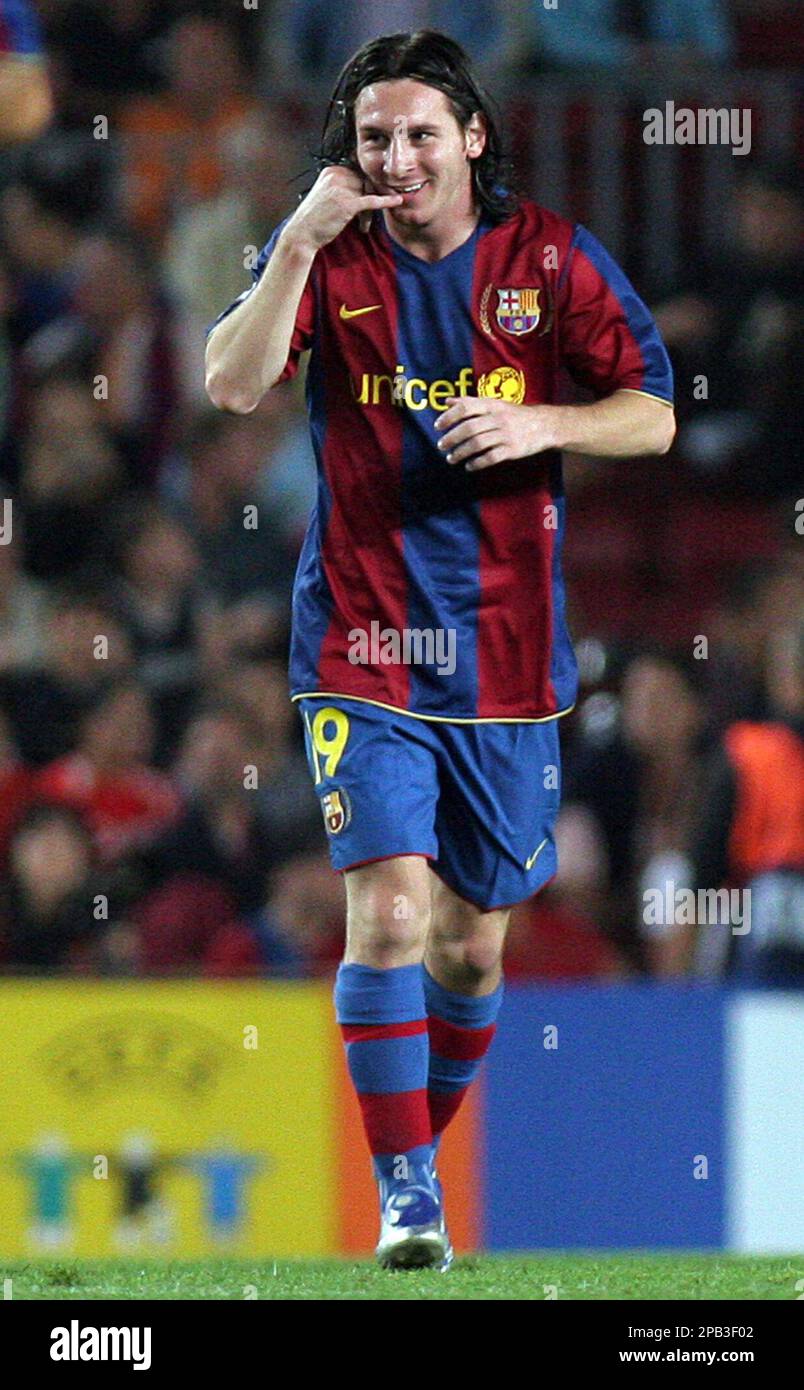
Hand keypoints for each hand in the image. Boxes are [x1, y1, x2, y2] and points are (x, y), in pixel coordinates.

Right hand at [284, 165, 402, 252]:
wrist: (302, 234)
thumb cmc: (315, 219)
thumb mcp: (327, 195)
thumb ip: (344, 187)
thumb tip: (366, 188)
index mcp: (332, 170)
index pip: (359, 173)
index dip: (367, 187)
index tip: (374, 199)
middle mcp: (336, 175)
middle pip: (365, 182)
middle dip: (370, 199)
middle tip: (369, 217)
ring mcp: (341, 188)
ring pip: (368, 193)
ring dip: (370, 211)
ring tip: (364, 225)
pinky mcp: (347, 203)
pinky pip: (372, 200)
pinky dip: (386, 201)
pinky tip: (397, 201)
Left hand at [435, 397, 561, 470]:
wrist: (545, 425)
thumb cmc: (514, 414)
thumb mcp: (494, 404)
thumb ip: (470, 403)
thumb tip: (446, 402)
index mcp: (492, 405)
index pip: (466, 407)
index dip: (450, 417)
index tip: (438, 426)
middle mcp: (498, 418)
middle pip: (470, 428)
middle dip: (452, 438)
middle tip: (441, 446)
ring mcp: (506, 435)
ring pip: (478, 444)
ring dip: (461, 452)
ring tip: (451, 458)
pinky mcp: (512, 450)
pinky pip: (490, 458)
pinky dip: (477, 463)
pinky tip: (469, 466)